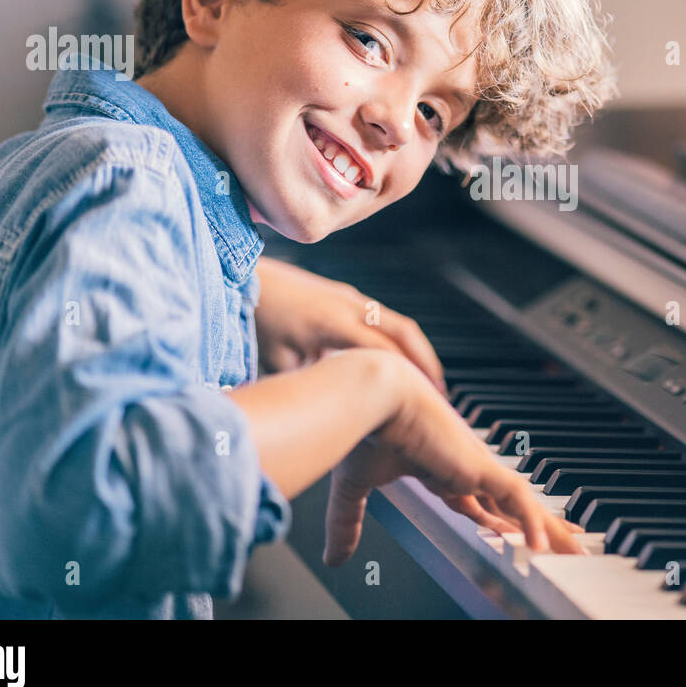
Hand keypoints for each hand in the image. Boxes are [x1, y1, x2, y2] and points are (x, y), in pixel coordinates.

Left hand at [253, 256, 444, 390]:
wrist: (245, 277)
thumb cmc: (258, 323)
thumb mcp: (279, 361)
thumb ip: (311, 380)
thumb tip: (331, 409)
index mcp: (332, 324)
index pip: (384, 351)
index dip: (408, 375)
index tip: (424, 399)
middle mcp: (349, 305)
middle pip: (404, 331)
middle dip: (425, 362)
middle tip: (439, 392)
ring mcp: (350, 297)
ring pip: (398, 322)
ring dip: (416, 350)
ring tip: (425, 380)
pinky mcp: (345, 296)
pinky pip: (383, 317)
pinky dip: (398, 340)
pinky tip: (397, 361)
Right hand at [322, 354, 584, 565]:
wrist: (369, 396)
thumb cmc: (361, 428)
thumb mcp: (355, 489)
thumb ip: (348, 523)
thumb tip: (336, 558)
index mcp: (436, 470)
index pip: (475, 502)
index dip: (493, 521)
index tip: (508, 537)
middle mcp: (462, 467)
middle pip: (509, 504)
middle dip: (536, 524)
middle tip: (565, 540)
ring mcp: (474, 467)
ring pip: (525, 503)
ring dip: (550, 527)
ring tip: (578, 549)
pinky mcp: (479, 467)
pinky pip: (518, 500)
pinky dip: (533, 523)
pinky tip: (544, 547)